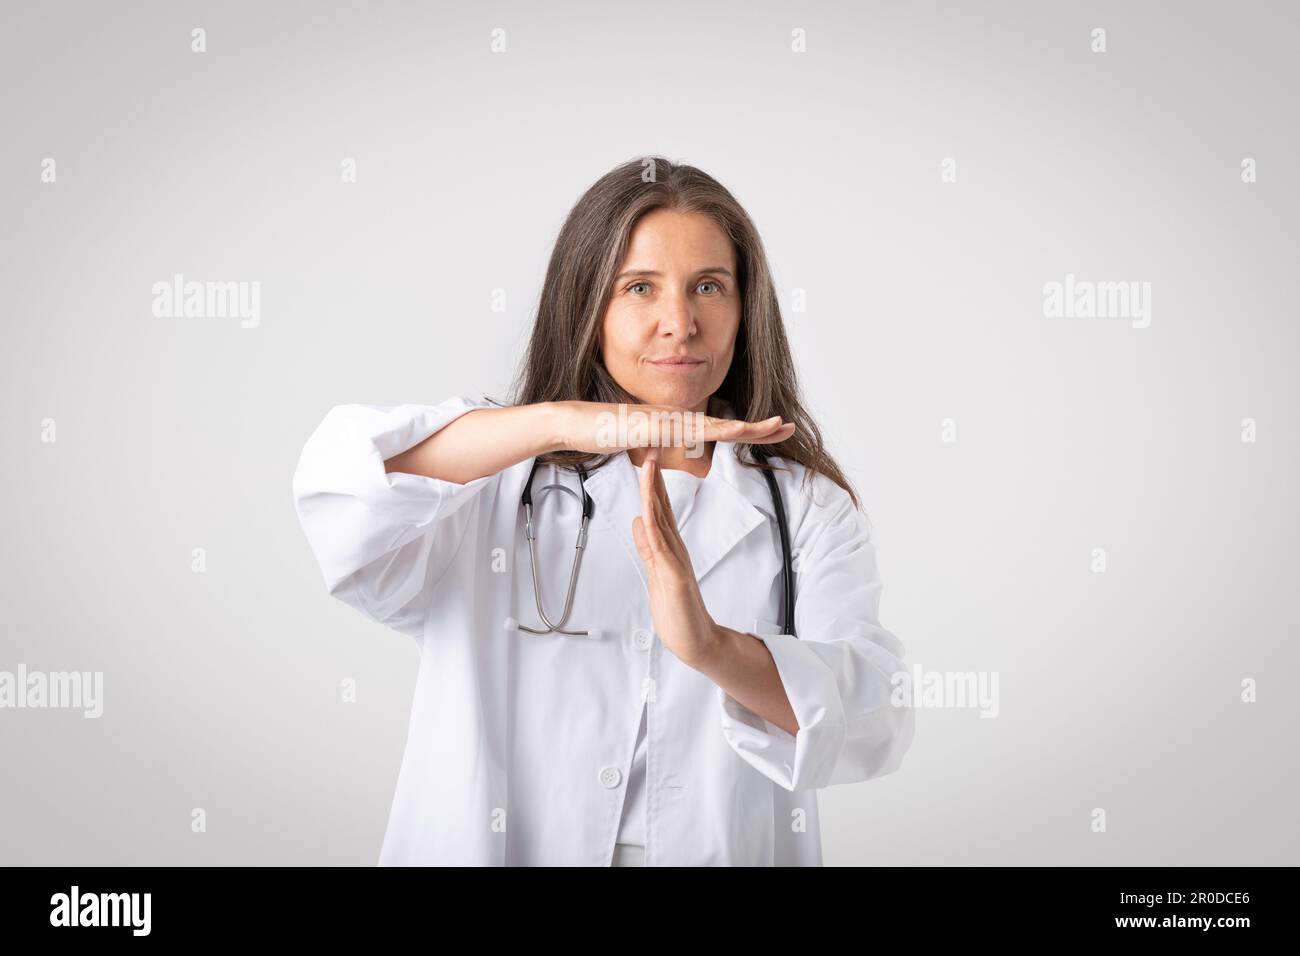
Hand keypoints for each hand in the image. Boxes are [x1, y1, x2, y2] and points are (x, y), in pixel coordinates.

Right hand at [547, 400, 794, 455]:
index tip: (772, 430)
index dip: (747, 429)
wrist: (574, 423)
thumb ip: (655, 445)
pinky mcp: (657, 425)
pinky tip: (735, 429)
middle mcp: (677, 417)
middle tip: (789, 425)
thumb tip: (663, 450)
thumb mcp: (637, 443)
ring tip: (774, 426)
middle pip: (727, 424)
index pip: (719, 428)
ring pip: (716, 425)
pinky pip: (691, 430)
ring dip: (747, 426)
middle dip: (760, 426)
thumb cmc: (602, 432)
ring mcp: (668, 419)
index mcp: (676, 422)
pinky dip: (717, 429)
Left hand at [630, 447, 718, 668]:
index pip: (660, 509)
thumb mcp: (657, 574)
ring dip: (652, 492)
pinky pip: (660, 547)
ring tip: (647, 464)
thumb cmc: (678, 612)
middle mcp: (675, 548)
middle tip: (649, 445)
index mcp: (671, 548)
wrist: (698, 642)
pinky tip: (645, 509)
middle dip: (653, 476)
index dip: (651, 483)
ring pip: (661, 519)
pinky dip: (652, 525)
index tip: (645, 457)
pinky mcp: (675, 577)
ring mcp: (677, 561)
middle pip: (662, 506)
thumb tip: (638, 522)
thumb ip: (648, 549)